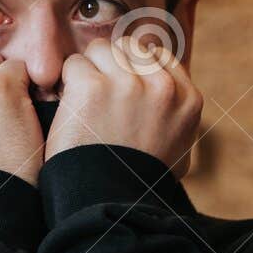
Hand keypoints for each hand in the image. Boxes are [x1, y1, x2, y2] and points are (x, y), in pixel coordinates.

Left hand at [47, 37, 202, 172]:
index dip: (132, 68)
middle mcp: (161, 86)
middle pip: (126, 47)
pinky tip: (70, 111)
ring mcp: (126, 84)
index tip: (119, 89)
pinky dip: (66, 86)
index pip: (156, 54)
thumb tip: (172, 92)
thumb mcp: (178, 151)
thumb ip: (177, 118)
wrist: (107, 204)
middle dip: (109, 66)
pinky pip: (73, 66)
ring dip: (87, 72)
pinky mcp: (91, 87)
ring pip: (98, 50)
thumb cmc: (139, 183)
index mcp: (187, 98)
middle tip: (98, 98)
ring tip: (84, 105)